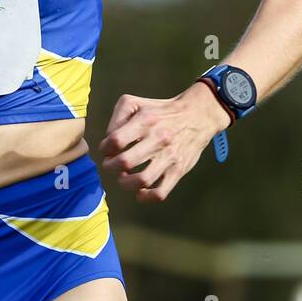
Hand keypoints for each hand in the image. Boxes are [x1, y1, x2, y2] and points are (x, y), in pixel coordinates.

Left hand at [98, 82, 231, 202]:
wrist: (196, 116)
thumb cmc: (160, 111)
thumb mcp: (135, 103)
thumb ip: (116, 117)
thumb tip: (108, 140)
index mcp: (145, 121)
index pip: (116, 140)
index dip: (105, 148)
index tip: (106, 149)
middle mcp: (158, 139)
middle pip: (125, 162)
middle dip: (110, 167)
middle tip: (110, 165)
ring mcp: (169, 157)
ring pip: (142, 180)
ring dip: (125, 183)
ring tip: (123, 177)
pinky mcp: (179, 170)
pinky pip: (160, 192)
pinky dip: (146, 197)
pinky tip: (139, 191)